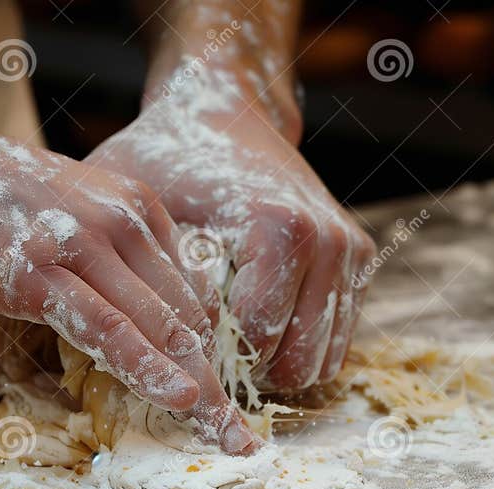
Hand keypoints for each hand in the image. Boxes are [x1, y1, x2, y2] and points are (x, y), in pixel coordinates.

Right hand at [0, 108, 256, 451]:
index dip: (209, 352)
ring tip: (230, 439)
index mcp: (132, 207)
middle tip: (241, 437)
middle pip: (188, 316)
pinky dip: (147, 368)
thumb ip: (95, 257)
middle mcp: (121, 220)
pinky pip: (107, 329)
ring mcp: (81, 244)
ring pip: (160, 327)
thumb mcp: (54, 216)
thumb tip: (117, 310)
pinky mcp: (39, 272)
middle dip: (218, 382)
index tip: (224, 397)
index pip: (189, 292)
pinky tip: (180, 399)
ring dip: (200, 390)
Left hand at [87, 91, 375, 390]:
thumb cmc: (169, 157)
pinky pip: (336, 340)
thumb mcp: (134, 204)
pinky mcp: (359, 259)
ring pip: (319, 361)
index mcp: (279, 228)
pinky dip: (297, 348)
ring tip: (225, 343)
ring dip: (273, 366)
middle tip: (199, 354)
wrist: (224, 111)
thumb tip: (134, 344)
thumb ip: (138, 267)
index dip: (208, 359)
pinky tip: (255, 329)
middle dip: (243, 371)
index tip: (175, 350)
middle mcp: (327, 241)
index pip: (252, 340)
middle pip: (291, 361)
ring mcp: (350, 251)